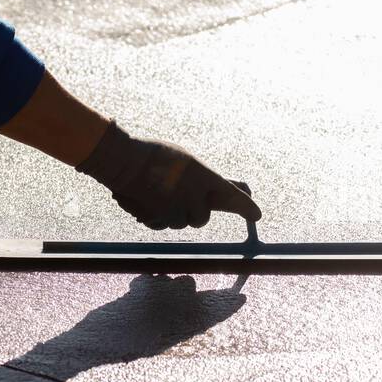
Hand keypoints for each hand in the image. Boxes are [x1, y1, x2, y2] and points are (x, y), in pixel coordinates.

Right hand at [76, 121, 259, 229]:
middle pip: (201, 219)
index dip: (246, 207)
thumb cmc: (156, 156)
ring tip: (160, 194)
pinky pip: (162, 226)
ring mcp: (176, 210)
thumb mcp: (189, 162)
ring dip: (173, 214)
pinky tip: (149, 201)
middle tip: (183, 199)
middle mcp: (194, 197)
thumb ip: (207, 179)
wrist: (124, 162)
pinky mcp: (159, 220)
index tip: (256, 216)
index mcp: (205, 178)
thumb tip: (234, 189)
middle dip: (194, 213)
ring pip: (181, 223)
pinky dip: (157, 217)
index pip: (233, 196)